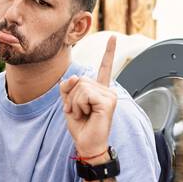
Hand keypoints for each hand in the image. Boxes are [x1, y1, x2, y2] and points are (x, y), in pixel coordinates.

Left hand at [60, 34, 117, 159]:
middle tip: (79, 112)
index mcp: (100, 90)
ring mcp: (110, 96)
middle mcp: (107, 90)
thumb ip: (68, 87)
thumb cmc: (80, 126)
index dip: (109, 52)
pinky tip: (87, 115)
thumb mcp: (69, 103)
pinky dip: (79, 105)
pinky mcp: (108, 102)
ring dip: (75, 103)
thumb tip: (74, 76)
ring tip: (83, 115)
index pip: (104, 67)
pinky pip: (85, 94)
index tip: (114, 37)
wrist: (87, 144)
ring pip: (81, 86)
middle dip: (72, 96)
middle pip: (80, 79)